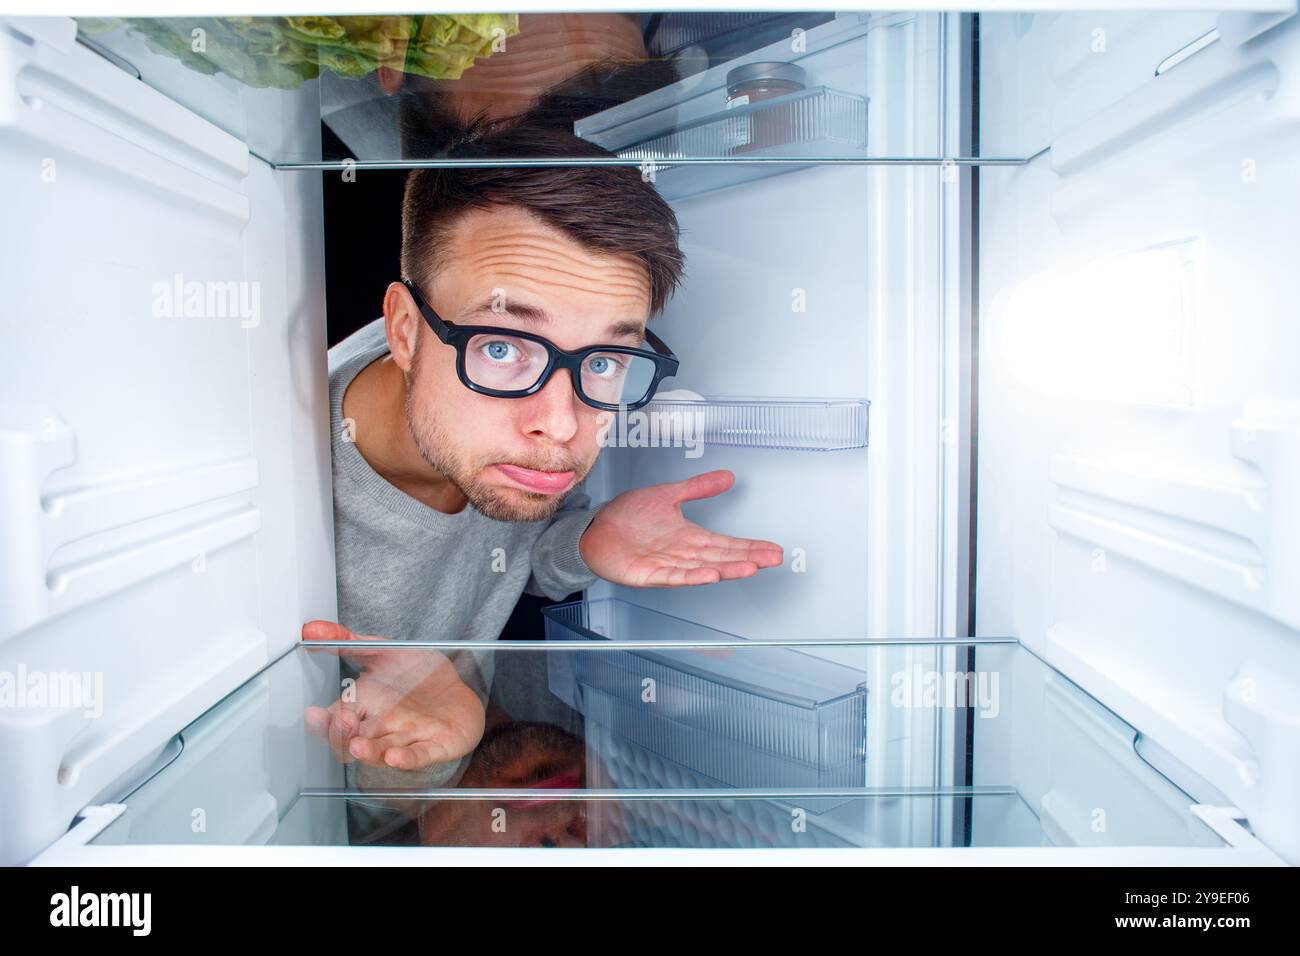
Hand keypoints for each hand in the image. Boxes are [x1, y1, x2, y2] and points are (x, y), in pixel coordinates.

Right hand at [301, 621, 485, 770]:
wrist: (459, 689)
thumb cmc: (417, 675)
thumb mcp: (383, 650)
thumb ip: (348, 641)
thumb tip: (311, 629)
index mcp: (364, 707)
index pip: (335, 720)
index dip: (324, 722)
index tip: (315, 714)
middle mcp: (381, 727)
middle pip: (352, 742)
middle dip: (341, 738)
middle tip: (340, 727)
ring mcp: (406, 739)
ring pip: (381, 753)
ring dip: (369, 752)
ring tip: (358, 747)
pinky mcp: (434, 746)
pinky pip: (418, 756)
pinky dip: (406, 759)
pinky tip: (394, 757)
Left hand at [578, 469, 782, 586]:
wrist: (594, 529)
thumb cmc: (627, 517)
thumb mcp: (668, 495)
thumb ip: (698, 488)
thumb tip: (728, 477)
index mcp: (689, 537)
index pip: (726, 543)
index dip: (749, 546)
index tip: (772, 550)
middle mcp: (682, 553)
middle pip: (721, 557)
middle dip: (747, 558)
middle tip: (773, 559)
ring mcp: (666, 565)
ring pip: (703, 568)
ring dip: (727, 569)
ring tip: (750, 568)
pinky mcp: (647, 574)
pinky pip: (674, 576)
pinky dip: (693, 576)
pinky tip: (711, 575)